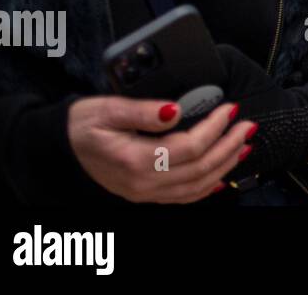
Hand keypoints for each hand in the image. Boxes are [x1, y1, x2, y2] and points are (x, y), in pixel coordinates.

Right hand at [67, 96, 254, 203]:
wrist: (60, 147)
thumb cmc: (82, 126)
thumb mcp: (107, 109)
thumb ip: (142, 111)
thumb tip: (174, 110)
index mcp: (136, 160)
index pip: (190, 147)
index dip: (215, 128)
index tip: (230, 109)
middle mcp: (143, 183)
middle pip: (199, 169)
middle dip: (229, 146)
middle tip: (247, 126)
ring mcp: (145, 192)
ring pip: (196, 186)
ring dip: (224, 165)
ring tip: (243, 145)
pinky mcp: (145, 194)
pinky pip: (183, 197)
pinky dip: (207, 187)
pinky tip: (221, 175)